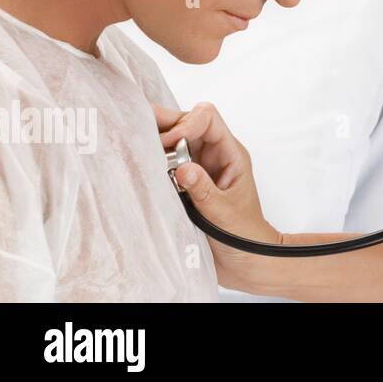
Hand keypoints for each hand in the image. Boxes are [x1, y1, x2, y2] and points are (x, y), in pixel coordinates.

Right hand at [153, 101, 280, 291]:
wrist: (247, 261)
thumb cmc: (245, 236)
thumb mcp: (224, 213)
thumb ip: (204, 190)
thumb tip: (183, 167)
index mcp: (230, 155)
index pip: (208, 120)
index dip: (185, 124)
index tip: (166, 143)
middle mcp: (213, 156)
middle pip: (187, 124)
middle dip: (164, 124)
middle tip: (138, 131)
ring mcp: (198, 169)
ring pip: (174, 142)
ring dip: (156, 142)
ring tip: (135, 147)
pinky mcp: (184, 185)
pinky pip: (166, 165)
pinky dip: (152, 162)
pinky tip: (139, 166)